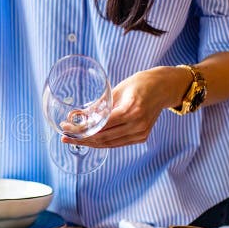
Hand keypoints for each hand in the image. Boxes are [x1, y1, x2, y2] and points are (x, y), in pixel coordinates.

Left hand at [62, 66, 190, 147]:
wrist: (164, 88)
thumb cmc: (139, 84)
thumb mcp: (116, 90)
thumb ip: (98, 106)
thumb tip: (75, 116)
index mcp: (131, 110)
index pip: (100, 126)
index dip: (81, 130)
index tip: (65, 128)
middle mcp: (137, 125)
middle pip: (103, 138)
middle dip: (81, 139)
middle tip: (64, 136)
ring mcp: (141, 133)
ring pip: (109, 144)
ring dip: (90, 143)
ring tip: (74, 139)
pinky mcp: (142, 137)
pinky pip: (117, 143)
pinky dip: (102, 142)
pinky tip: (90, 139)